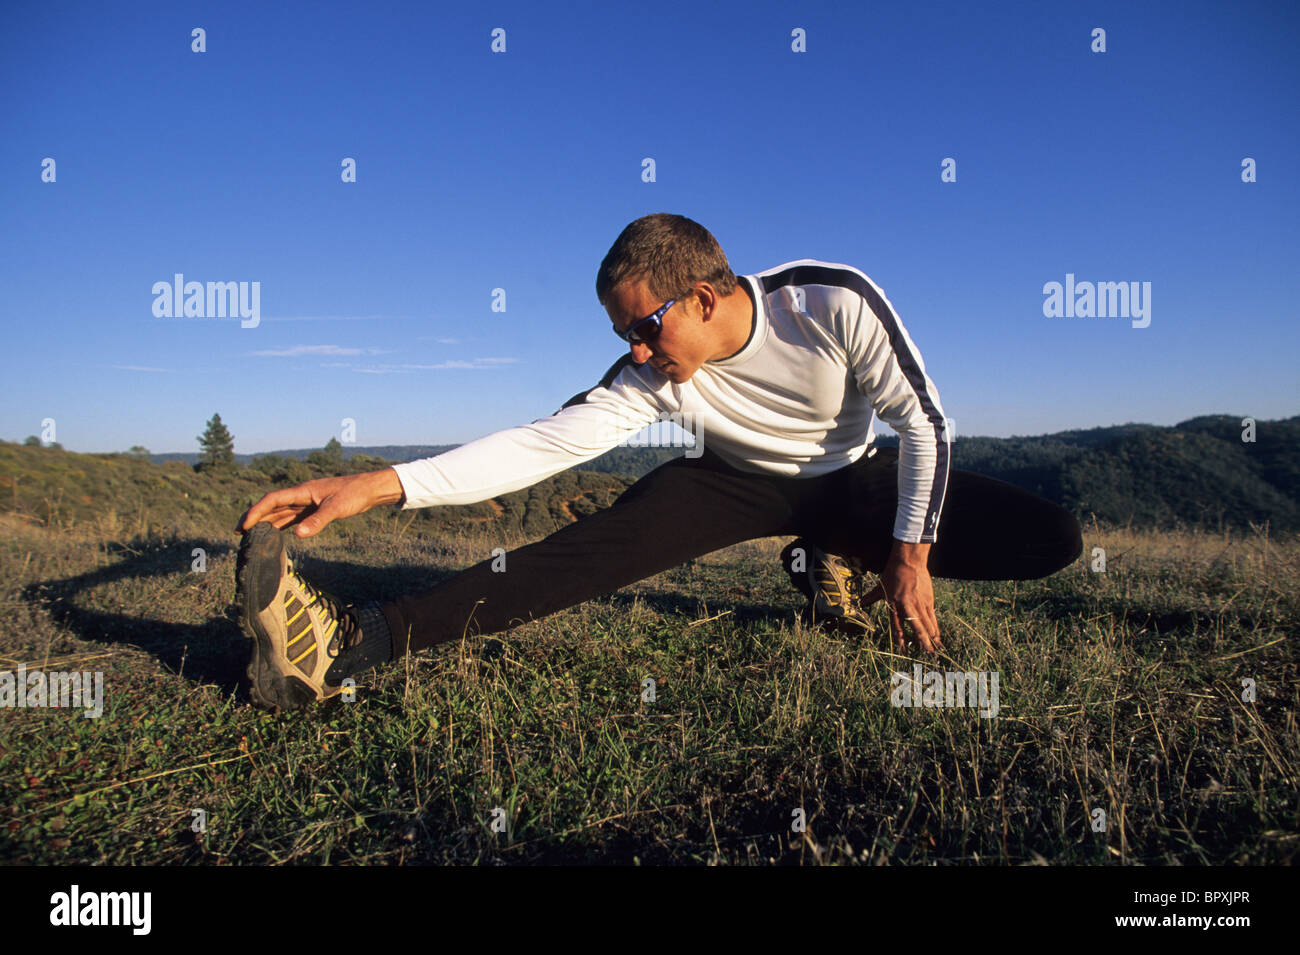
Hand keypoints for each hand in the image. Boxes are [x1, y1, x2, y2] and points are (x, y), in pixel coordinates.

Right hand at [235, 468, 403, 537]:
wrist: (370, 489)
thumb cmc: (355, 494)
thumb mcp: (336, 508)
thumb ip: (318, 521)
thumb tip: (298, 534)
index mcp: (303, 491)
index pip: (272, 500)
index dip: (256, 511)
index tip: (243, 525)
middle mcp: (301, 495)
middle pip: (272, 505)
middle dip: (254, 517)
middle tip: (238, 531)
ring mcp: (307, 502)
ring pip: (280, 512)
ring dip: (265, 522)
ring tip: (249, 534)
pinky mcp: (314, 508)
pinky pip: (292, 517)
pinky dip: (280, 524)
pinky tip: (273, 533)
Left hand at [879, 540, 942, 653]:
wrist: (908, 561)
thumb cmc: (893, 573)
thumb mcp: (881, 586)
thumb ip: (871, 597)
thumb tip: (860, 603)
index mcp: (894, 604)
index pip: (897, 626)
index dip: (901, 639)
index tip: (903, 650)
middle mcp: (907, 606)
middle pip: (916, 626)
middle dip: (922, 641)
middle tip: (927, 653)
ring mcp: (919, 603)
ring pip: (927, 623)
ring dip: (932, 636)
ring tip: (935, 648)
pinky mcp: (928, 599)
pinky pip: (932, 616)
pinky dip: (935, 626)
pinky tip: (937, 635)